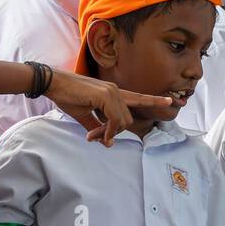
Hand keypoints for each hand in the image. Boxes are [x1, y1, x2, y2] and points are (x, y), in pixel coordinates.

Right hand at [43, 69, 171, 144]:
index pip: (138, 98)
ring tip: (93, 136)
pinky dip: (108, 130)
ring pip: (123, 121)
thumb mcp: (84, 115)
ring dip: (110, 133)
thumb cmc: (67, 96)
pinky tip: (97, 135)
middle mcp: (115, 90)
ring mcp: (111, 92)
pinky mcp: (105, 95)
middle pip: (127, 119)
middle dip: (114, 133)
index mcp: (113, 93)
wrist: (54, 83)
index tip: (170, 100)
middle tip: (97, 139)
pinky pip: (115, 119)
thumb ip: (97, 128)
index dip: (154, 100)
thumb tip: (106, 142)